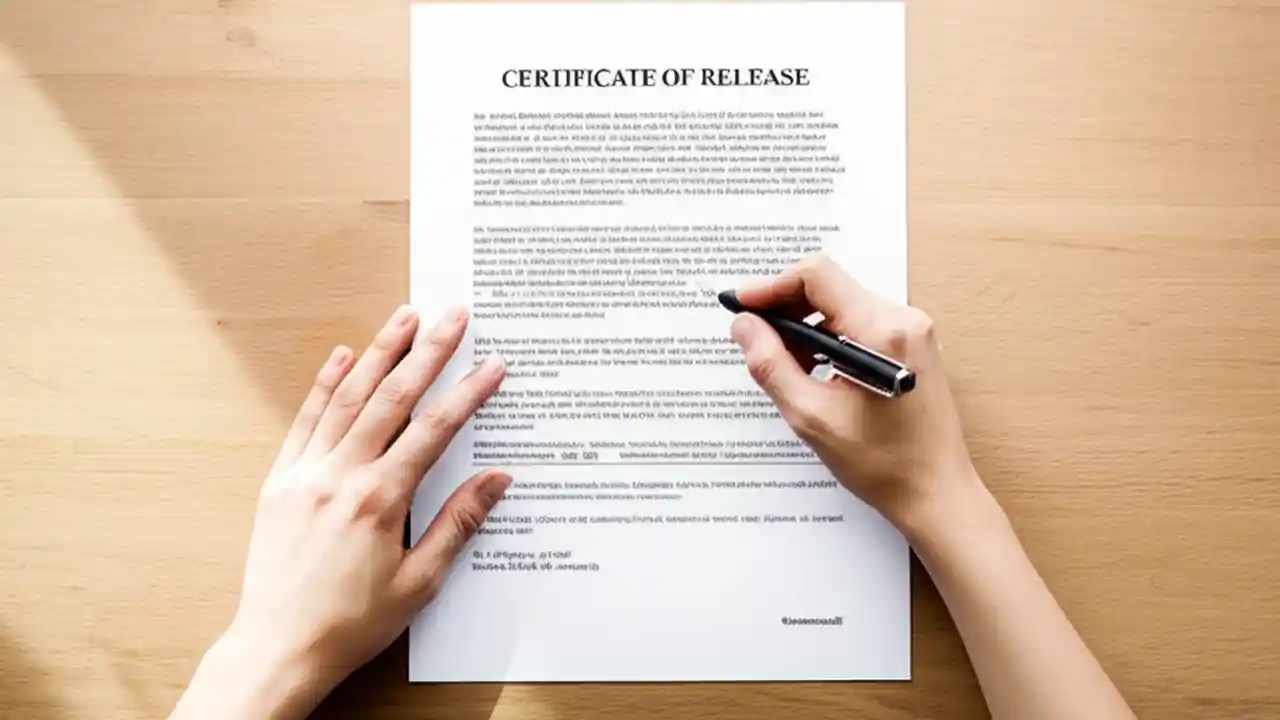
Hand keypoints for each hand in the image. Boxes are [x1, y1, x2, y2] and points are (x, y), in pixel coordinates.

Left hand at [171, 306, 508, 719]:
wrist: (278, 648)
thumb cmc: (351, 623)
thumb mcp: (419, 581)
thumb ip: (457, 522)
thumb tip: (497, 479)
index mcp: (380, 500)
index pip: (434, 430)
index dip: (467, 393)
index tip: (492, 365)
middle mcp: (340, 476)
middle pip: (391, 398)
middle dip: (427, 351)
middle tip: (452, 315)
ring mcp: (305, 474)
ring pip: (346, 398)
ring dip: (378, 353)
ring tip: (404, 317)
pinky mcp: (279, 482)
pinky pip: (304, 421)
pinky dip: (324, 385)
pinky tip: (342, 357)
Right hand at [729, 254, 980, 535]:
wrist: (936, 494)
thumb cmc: (885, 464)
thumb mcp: (812, 416)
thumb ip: (771, 364)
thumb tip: (745, 327)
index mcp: (881, 331)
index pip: (817, 276)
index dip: (771, 286)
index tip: (743, 305)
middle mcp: (903, 321)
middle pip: (829, 288)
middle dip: (786, 310)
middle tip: (756, 341)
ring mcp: (912, 332)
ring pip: (842, 306)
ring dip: (808, 328)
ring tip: (788, 368)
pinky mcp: (912, 347)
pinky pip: (860, 324)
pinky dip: (830, 339)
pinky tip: (815, 373)